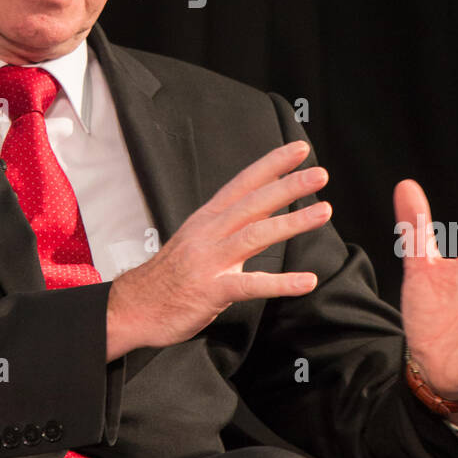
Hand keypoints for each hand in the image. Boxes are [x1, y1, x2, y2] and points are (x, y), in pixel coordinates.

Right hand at [106, 139, 327, 359]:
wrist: (133, 308)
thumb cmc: (169, 277)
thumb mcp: (196, 241)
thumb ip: (228, 229)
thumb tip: (260, 219)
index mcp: (207, 219)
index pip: (243, 183)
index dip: (271, 164)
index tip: (299, 150)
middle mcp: (208, 233)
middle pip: (253, 202)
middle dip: (288, 185)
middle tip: (320, 173)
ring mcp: (209, 261)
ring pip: (255, 234)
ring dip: (292, 222)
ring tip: (323, 213)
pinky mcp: (211, 290)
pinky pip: (250, 285)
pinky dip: (281, 283)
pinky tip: (307, 281)